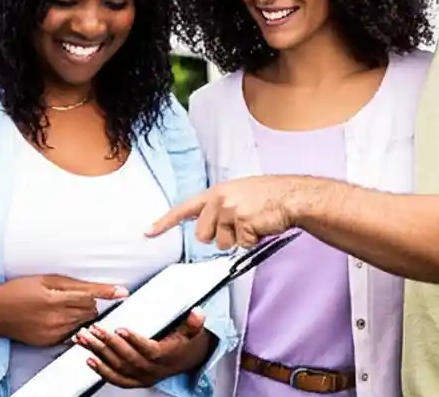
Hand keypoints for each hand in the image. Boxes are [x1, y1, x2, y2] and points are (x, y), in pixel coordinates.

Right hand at [0, 275, 127, 346]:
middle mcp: (56, 317)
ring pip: (83, 322)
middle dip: (89, 302)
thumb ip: (70, 284)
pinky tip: (57, 317)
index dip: (107, 292)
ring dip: (82, 313)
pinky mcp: (50, 341)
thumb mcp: (43, 280)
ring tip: (65, 305)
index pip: (88, 295)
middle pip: (89, 310)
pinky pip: (72, 332)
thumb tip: (92, 289)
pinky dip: (71, 324)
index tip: (123, 292)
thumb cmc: (17, 291)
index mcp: (54, 298)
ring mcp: (53, 332)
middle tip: (74, 295)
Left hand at [79, 310, 212, 386]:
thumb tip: (198, 313)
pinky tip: (89, 359)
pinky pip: (116, 379)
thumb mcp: (193, 332)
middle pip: (128, 358)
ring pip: (118, 368)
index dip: (134, 340)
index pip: (149, 350)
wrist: (186, 361)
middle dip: (109, 343)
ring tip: (84, 339)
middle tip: (95, 329)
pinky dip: (102, 371)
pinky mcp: (135, 381)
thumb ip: (194, 323)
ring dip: (99, 354)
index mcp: (166, 357)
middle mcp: (152, 370)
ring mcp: (142, 377)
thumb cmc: (185, 343)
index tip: (121, 328)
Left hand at [147, 176, 299, 249]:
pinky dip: (253, 241)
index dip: (164, 222)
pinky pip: (241, 245)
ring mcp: (229, 210)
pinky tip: (262, 226)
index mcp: (215, 193)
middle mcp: (218, 200)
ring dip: (238, 240)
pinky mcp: (242, 222)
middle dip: (220, 237)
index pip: (183, 209)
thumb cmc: (268, 196)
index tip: (148, 232)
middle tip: (240, 225)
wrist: (291, 195)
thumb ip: (220, 208)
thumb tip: (209, 231)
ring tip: (254, 223)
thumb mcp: (238, 194)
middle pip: (203, 236)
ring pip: (222, 244)